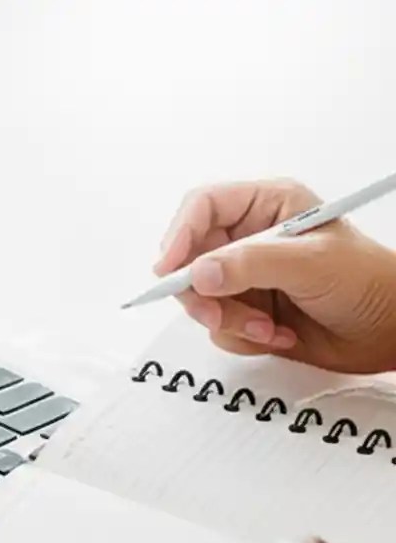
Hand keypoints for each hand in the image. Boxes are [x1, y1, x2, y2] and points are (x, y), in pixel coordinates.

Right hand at [156, 179, 395, 373]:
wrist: (390, 331)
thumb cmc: (369, 282)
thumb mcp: (311, 264)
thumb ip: (251, 265)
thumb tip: (199, 273)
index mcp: (266, 206)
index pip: (202, 208)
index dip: (179, 235)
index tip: (169, 268)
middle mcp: (249, 238)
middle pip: (189, 257)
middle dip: (201, 291)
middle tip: (216, 312)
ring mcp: (245, 276)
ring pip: (199, 296)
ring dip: (228, 319)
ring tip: (265, 326)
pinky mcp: (246, 308)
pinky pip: (217, 325)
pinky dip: (242, 336)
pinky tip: (277, 334)